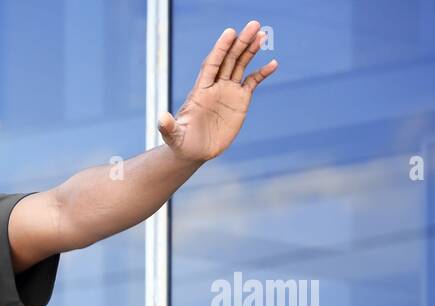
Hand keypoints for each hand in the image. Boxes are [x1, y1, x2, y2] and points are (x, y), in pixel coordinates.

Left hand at [159, 20, 277, 161]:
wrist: (194, 151)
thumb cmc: (181, 143)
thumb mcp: (174, 136)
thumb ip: (168, 127)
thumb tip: (161, 119)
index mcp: (200, 91)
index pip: (211, 64)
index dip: (220, 49)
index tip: (230, 33)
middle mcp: (215, 87)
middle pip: (229, 59)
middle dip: (240, 43)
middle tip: (254, 25)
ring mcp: (228, 92)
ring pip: (240, 65)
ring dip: (251, 50)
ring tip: (262, 35)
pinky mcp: (240, 101)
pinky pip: (252, 82)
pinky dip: (262, 73)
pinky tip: (273, 63)